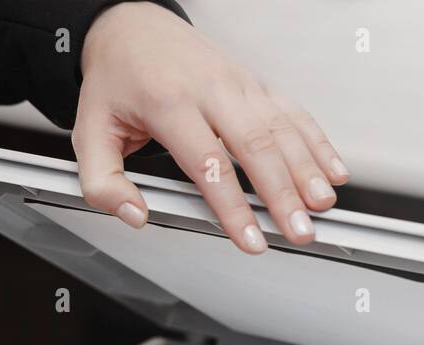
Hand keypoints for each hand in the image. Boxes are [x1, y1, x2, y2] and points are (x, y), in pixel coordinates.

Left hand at [76, 2, 347, 252]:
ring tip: (322, 205)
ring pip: (281, 128)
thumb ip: (103, 182)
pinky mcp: (256, 82)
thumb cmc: (115, 82)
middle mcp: (210, 89)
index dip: (233, 207)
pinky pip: (293, 112)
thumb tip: (134, 214)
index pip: (208, 164)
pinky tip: (333, 169)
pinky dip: (318, 141)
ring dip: (308, 169)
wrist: (131, 27)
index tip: (250, 238)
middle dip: (283, 193)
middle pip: (255, 146)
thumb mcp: (89, 133)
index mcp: (168, 102)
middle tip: (298, 230)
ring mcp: (238, 83)